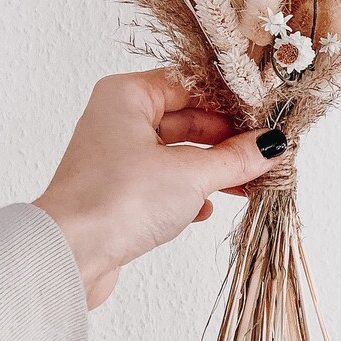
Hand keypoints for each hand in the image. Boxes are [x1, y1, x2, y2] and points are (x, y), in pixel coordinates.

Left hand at [33, 70, 287, 308]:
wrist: (70, 255)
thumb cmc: (117, 199)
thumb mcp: (190, 174)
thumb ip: (235, 158)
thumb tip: (270, 145)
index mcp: (126, 95)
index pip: (190, 85)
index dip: (230, 102)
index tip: (265, 117)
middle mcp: (116, 120)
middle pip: (185, 120)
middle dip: (225, 141)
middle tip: (263, 154)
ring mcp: (115, 158)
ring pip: (176, 154)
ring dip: (211, 170)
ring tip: (247, 183)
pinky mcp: (117, 192)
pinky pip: (162, 183)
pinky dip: (187, 193)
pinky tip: (206, 208)